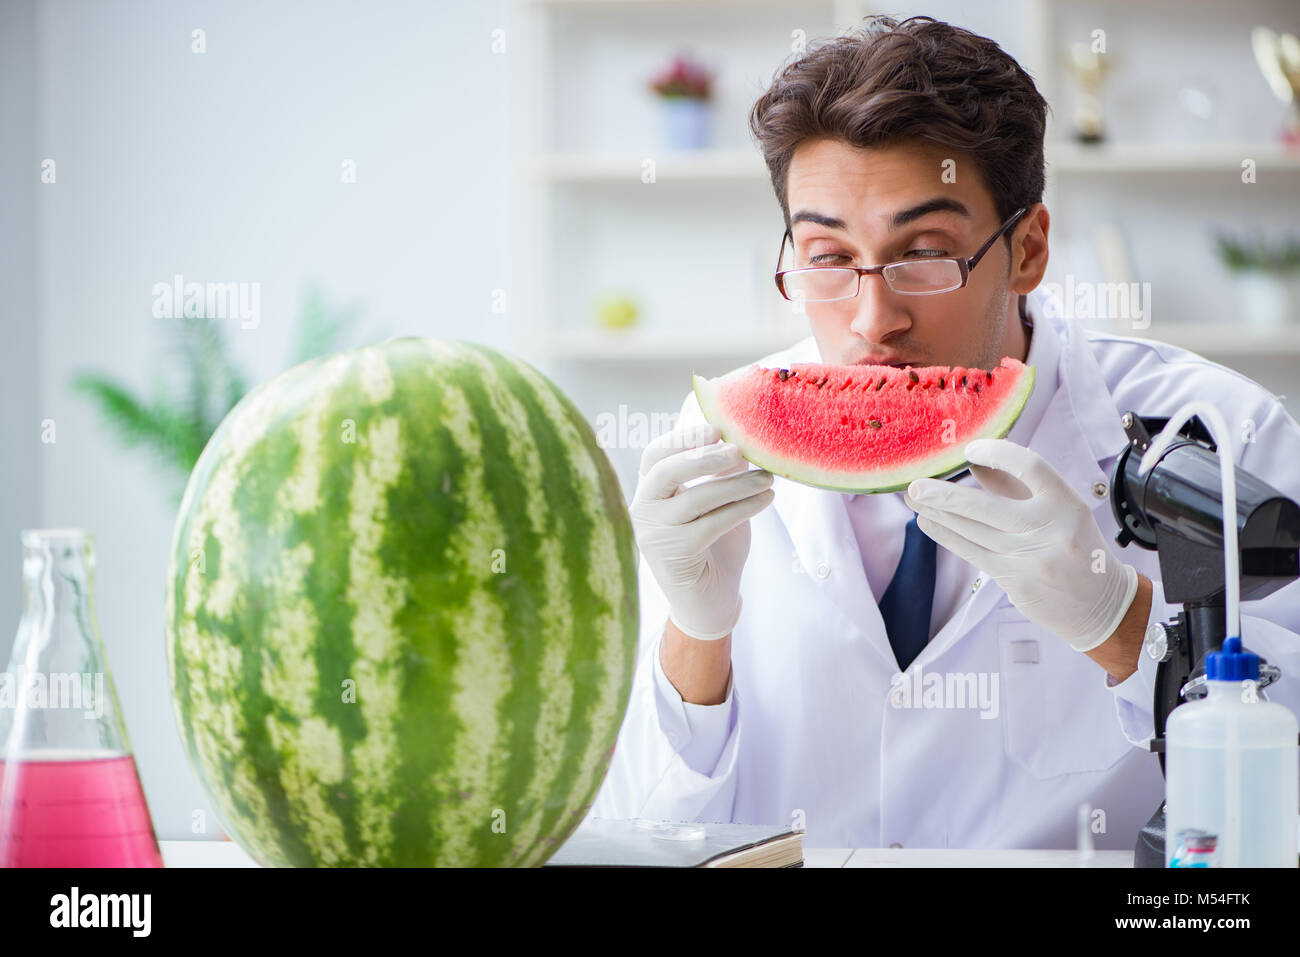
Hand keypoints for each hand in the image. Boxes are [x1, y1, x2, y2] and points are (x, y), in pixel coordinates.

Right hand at [630, 422, 775, 640]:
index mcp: (649, 493)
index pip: (655, 455)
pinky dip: (743, 508)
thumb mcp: (715, 505)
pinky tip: (765, 501)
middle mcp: (643, 511)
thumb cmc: (713, 549)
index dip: (682, 438)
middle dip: (705, 457)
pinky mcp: (673, 556)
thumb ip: (720, 474)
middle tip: (739, 450)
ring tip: (767, 479)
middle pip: (666, 471)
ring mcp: (654, 535)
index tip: (716, 430)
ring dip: (736, 485)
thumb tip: (740, 438)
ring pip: (696, 499)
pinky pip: (712, 524)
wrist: (709, 603)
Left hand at [902, 438, 1137, 652]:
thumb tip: (977, 461)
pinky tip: (927, 522)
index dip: (998, 453)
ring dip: (937, 513)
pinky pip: (972, 552)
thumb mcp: (1060, 510)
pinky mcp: (1014, 580)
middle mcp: (1050, 530)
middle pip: (987, 506)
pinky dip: (946, 536)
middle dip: (945, 495)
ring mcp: (1031, 558)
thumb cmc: (1076, 547)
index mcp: (1068, 504)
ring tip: (913, 498)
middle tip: (915, 484)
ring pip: (973, 530)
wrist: (1100, 604)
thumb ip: (1018, 486)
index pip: (1031, 467)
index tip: (969, 450)